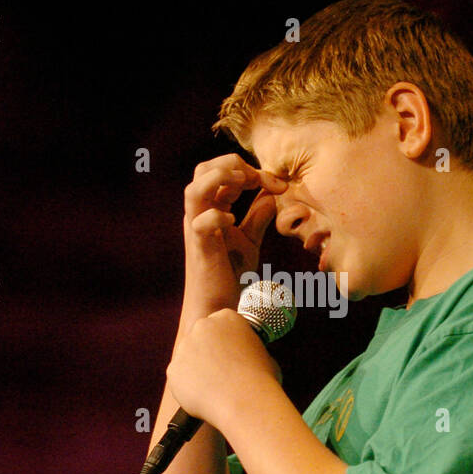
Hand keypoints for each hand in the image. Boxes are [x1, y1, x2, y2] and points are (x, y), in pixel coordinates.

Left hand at [166, 308, 282, 431]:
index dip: (225, 341)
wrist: (245, 403)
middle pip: (200, 338)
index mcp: (227, 317)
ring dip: (196, 370)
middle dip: (207, 353)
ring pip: (188, 358)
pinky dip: (188, 388)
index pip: (220, 323)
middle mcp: (202, 326)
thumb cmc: (261, 380)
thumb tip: (245, 358)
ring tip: (215, 388)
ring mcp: (185, 347)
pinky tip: (204, 396)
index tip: (229, 355)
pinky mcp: (173, 369)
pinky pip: (179, 378)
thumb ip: (246, 348)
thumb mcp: (262, 353)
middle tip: (221, 372)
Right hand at [182, 154, 287, 313]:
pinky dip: (216, 216)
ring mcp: (196, 231)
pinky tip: (233, 221)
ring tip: (243, 183)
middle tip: (256, 178)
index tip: (278, 184)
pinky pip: (199, 223)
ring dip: (218, 179)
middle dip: (230, 164)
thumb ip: (257, 216)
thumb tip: (272, 194)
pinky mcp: (200, 250)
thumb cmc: (229, 274)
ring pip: (193, 190)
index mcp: (210, 209)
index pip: (223, 172)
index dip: (251, 171)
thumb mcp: (249, 240)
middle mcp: (199, 215)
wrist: (218, 308)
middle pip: (202, 170)